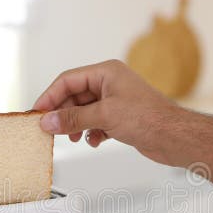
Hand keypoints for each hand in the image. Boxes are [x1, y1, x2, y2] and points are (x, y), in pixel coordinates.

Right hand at [33, 59, 188, 165]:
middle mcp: (111, 83)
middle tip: (50, 129)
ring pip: (85, 111)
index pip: (68, 80)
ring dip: (76, 125)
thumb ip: (73, 118)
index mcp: (107, 72)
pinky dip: (91, 132)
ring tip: (73, 137)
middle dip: (63, 113)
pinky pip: (96, 123)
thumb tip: (48, 121)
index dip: (50, 96)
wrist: (174, 137)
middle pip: (74, 96)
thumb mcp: (104, 116)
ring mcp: (116, 101)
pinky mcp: (121, 118)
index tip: (37, 112)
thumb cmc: (149, 118)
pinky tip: (93, 141)